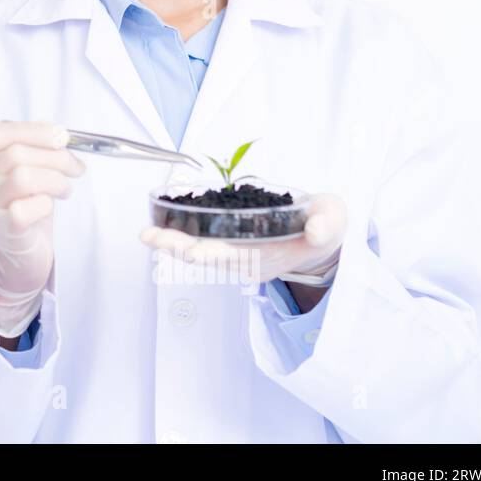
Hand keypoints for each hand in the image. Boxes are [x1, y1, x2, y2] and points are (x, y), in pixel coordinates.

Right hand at [0, 120, 86, 337]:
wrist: (13, 266)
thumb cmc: (20, 215)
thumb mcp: (22, 176)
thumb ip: (30, 150)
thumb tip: (54, 130)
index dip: (33, 131)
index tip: (62, 137)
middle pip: (15, 154)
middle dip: (56, 157)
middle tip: (75, 168)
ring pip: (21, 176)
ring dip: (54, 180)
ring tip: (64, 190)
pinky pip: (26, 208)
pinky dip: (45, 204)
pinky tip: (47, 209)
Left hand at [138, 193, 346, 284]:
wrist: (321, 235)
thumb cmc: (325, 226)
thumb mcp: (334, 221)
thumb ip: (328, 225)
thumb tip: (317, 231)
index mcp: (270, 255)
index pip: (236, 256)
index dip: (212, 254)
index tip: (191, 252)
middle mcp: (248, 258)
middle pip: (208, 255)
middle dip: (178, 248)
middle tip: (149, 238)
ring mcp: (238, 253)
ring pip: (199, 249)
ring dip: (172, 243)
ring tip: (146, 235)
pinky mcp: (231, 242)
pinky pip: (201, 239)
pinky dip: (181, 234)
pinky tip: (161, 223)